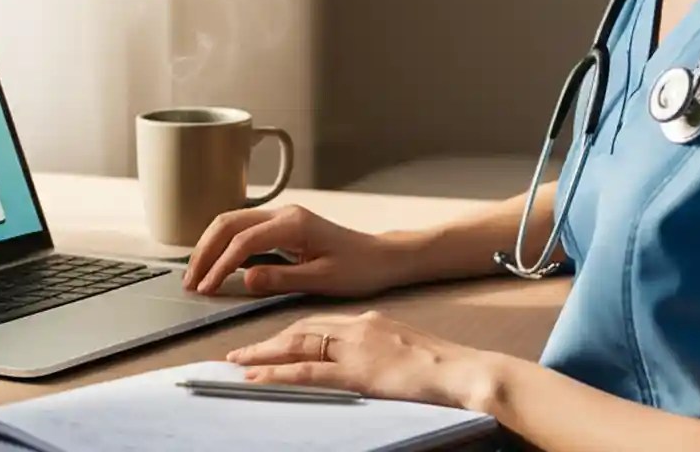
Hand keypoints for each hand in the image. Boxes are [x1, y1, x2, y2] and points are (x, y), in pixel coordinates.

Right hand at [182, 205, 404, 296]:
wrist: (380, 257)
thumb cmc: (359, 269)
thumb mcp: (323, 280)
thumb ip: (283, 279)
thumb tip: (246, 279)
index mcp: (293, 224)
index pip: (244, 241)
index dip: (221, 265)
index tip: (207, 288)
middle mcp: (283, 214)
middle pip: (228, 223)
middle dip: (204, 251)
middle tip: (191, 282)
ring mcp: (281, 217)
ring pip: (231, 224)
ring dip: (210, 247)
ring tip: (197, 276)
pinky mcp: (280, 227)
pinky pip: (242, 231)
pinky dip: (223, 246)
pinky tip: (215, 266)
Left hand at [226, 311, 489, 409]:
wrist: (462, 371)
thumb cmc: (444, 367)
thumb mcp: (407, 348)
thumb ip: (382, 350)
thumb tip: (370, 363)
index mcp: (369, 320)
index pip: (319, 324)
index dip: (290, 333)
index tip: (270, 342)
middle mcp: (357, 327)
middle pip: (302, 329)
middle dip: (269, 341)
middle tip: (240, 353)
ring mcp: (355, 348)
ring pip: (297, 346)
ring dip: (263, 355)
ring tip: (237, 364)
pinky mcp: (356, 372)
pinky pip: (307, 372)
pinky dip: (278, 374)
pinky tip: (257, 378)